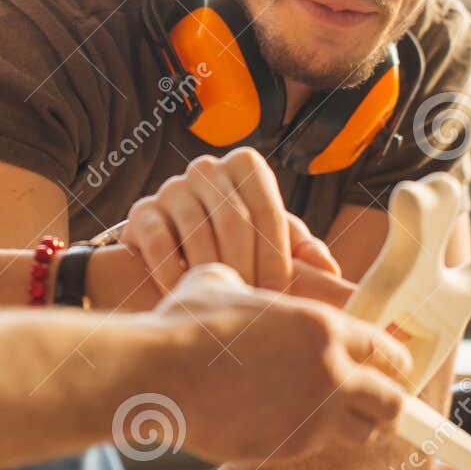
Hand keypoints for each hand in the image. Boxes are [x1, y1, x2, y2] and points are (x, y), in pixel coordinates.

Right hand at [121, 147, 340, 295]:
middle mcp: (207, 168)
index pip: (266, 208)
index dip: (276, 255)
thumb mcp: (272, 241)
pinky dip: (174, 273)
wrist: (179, 246)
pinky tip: (185, 296)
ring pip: (197, 230)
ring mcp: (172, 186)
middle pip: (233, 219)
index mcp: (246, 166)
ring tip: (222, 302)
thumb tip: (328, 268)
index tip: (278, 293)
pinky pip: (160, 241)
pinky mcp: (142, 210)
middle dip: (246, 267)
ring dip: (212, 272)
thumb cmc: (238, 243)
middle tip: (251, 303)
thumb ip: (303, 250)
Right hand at [151, 264, 411, 463]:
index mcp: (321, 327)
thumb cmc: (185, 325)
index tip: (389, 366)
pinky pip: (318, 447)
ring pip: (365, 433)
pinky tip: (292, 426)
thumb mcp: (221, 284)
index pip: (385, 349)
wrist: (159, 375)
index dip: (391, 359)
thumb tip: (239, 289)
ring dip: (358, 427)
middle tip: (378, 402)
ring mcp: (312, 416)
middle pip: (393, 402)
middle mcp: (329, 373)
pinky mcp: (288, 447)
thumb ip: (248, 288)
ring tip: (342, 421)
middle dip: (390, 403)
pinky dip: (313, 439)